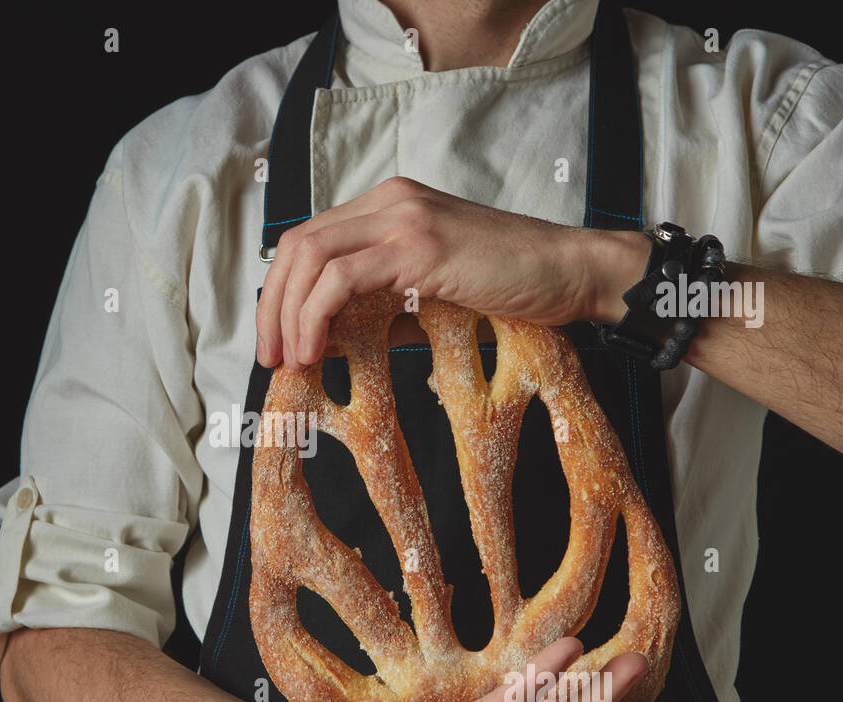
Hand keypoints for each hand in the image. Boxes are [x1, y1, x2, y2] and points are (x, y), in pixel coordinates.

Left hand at [255, 175, 649, 368]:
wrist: (572, 272)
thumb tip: (326, 342)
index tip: (278, 337)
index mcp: (389, 204)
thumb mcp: (432, 293)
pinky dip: (314, 316)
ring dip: (287, 314)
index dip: (282, 290)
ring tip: (290, 359)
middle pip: (298, 244)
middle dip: (272, 304)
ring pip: (309, 257)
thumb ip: (380, 309)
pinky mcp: (417, 245)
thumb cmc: (513, 285)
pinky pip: (340, 278)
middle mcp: (389, 200)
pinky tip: (316, 349)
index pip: (310, 239)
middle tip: (271, 355)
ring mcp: (403, 217)